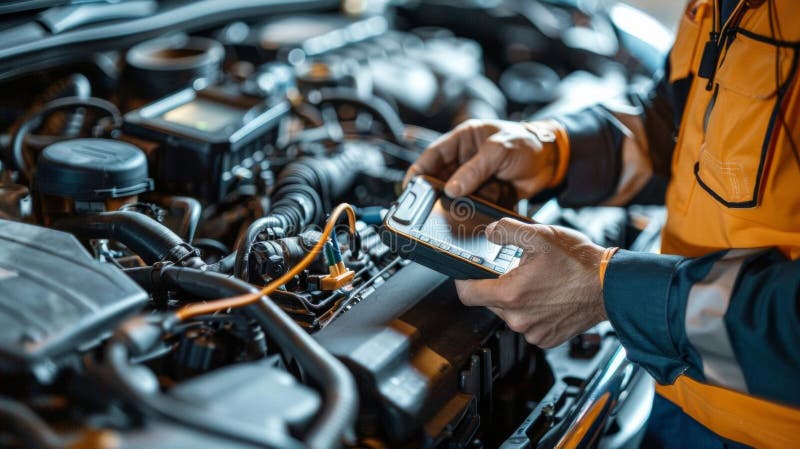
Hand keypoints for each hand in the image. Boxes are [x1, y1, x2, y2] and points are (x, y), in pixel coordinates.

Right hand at [403, 119, 557, 199]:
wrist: (553, 162)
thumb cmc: (527, 143)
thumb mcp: (499, 150)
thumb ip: (475, 169)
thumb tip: (452, 188)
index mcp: (463, 140)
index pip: (433, 155)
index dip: (418, 171)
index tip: (409, 186)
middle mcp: (465, 161)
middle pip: (440, 179)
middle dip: (435, 193)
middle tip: (428, 205)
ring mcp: (475, 180)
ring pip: (455, 196)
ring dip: (456, 205)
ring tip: (455, 211)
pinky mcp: (486, 196)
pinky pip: (473, 207)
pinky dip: (473, 212)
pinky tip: (475, 215)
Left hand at [456, 218, 606, 347]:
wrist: (610, 286)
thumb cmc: (579, 262)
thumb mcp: (539, 235)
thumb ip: (506, 231)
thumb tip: (489, 232)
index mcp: (510, 294)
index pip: (467, 294)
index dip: (463, 280)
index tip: (466, 272)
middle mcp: (518, 319)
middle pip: (490, 302)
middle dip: (498, 284)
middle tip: (517, 270)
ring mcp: (532, 332)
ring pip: (509, 314)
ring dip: (517, 299)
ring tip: (538, 282)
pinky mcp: (546, 339)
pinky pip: (528, 325)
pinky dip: (533, 312)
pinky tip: (548, 298)